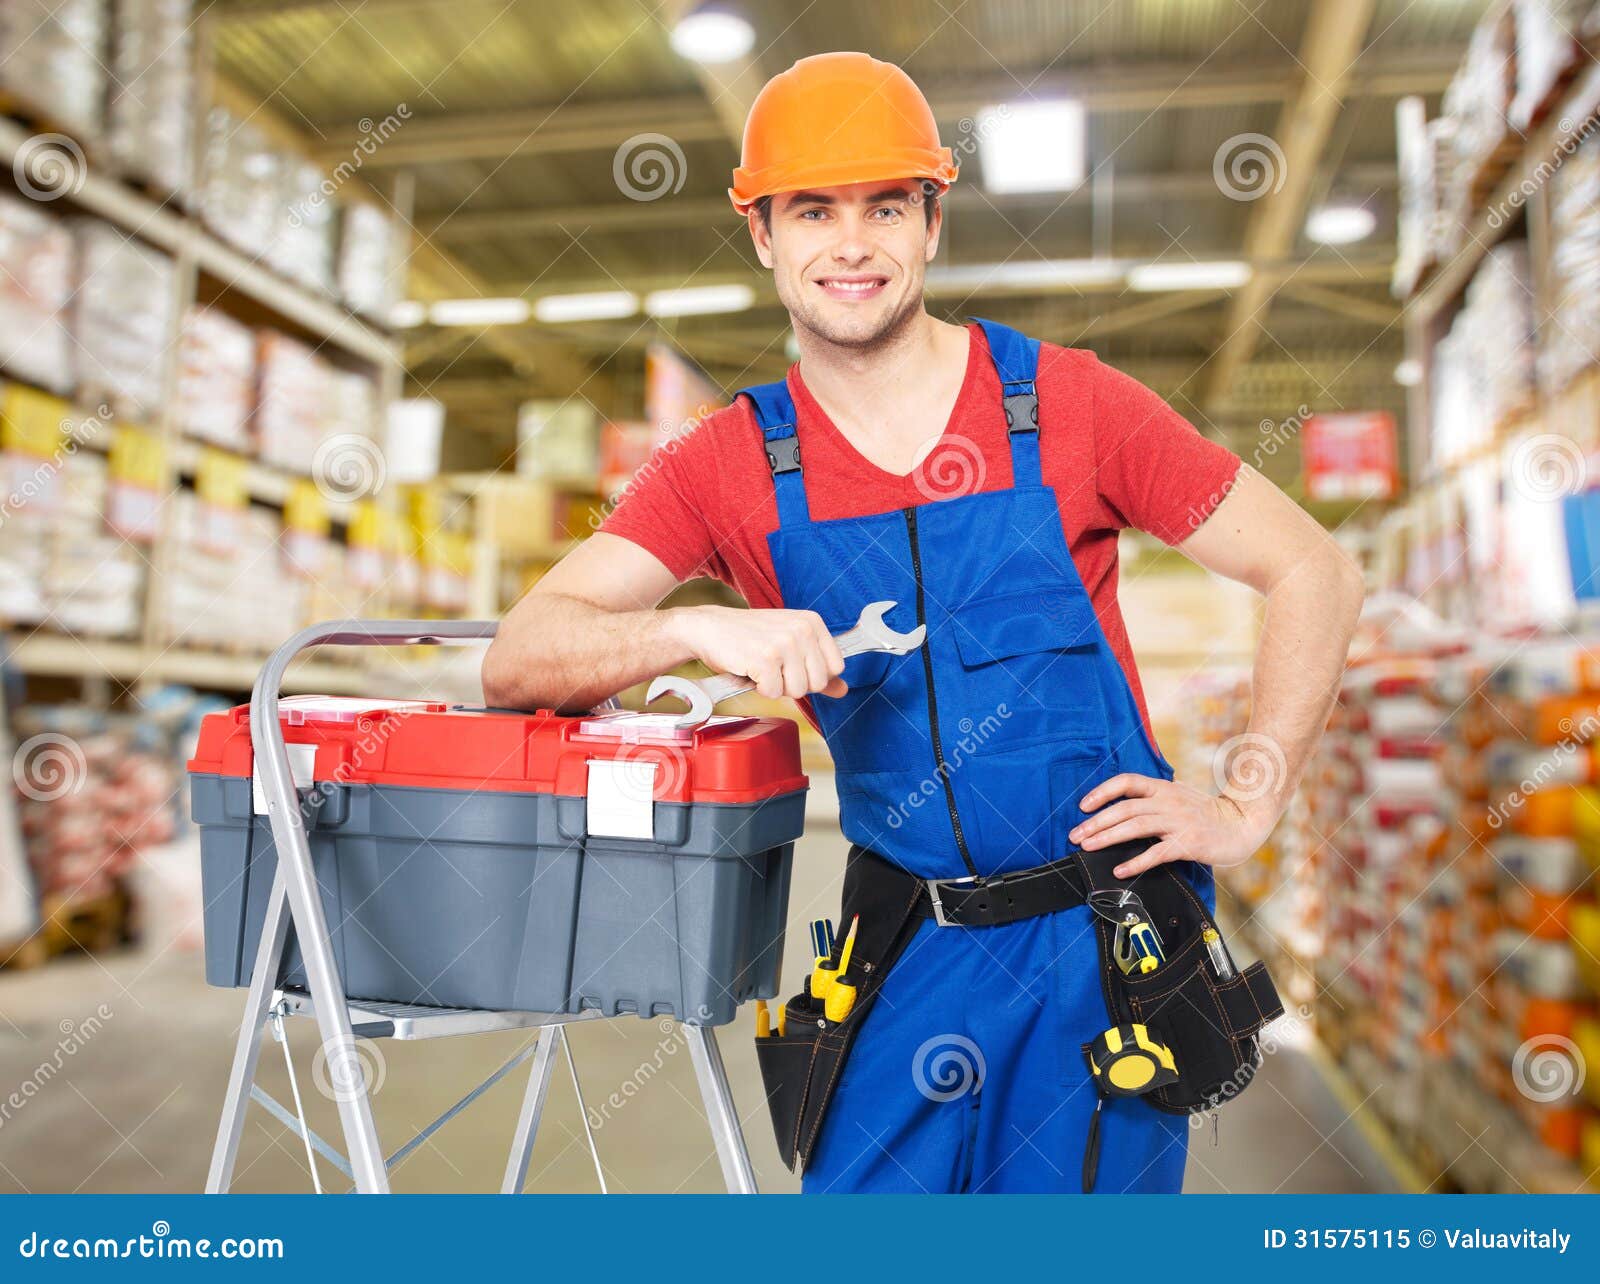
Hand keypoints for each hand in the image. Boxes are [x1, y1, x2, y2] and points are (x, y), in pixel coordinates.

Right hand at [669, 604, 846, 699]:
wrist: (709, 628)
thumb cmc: (749, 637)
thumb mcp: (789, 645)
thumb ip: (818, 667)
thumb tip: (842, 689)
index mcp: (812, 622)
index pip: (836, 667)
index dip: (813, 674)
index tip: (793, 665)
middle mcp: (802, 629)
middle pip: (817, 682)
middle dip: (794, 683)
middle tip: (774, 667)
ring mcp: (784, 643)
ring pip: (797, 691)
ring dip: (776, 687)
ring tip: (762, 667)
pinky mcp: (765, 659)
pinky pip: (773, 693)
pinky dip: (759, 688)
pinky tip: (750, 670)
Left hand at [1067, 774, 1277, 878]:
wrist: (1241, 824)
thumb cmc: (1205, 812)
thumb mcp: (1178, 795)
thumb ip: (1153, 797)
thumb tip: (1120, 805)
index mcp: (1163, 788)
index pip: (1127, 782)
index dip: (1102, 792)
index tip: (1083, 806)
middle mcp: (1168, 801)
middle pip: (1125, 808)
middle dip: (1096, 822)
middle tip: (1075, 835)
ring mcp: (1178, 822)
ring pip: (1136, 826)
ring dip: (1108, 837)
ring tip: (1088, 847)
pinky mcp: (1187, 843)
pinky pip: (1157, 853)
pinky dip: (1136, 862)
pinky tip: (1119, 870)